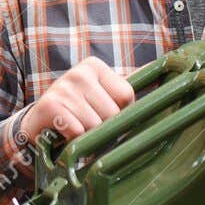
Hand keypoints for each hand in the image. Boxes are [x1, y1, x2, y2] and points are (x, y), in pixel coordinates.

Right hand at [18, 56, 135, 144]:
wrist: (38, 122)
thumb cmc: (77, 109)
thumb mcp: (100, 93)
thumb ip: (127, 84)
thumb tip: (165, 64)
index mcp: (95, 66)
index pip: (127, 96)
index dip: (120, 113)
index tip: (102, 112)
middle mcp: (79, 72)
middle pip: (112, 113)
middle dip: (103, 127)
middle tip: (87, 123)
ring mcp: (63, 87)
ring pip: (95, 125)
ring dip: (87, 136)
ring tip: (75, 127)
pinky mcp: (50, 106)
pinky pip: (77, 132)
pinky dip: (73, 139)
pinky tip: (64, 132)